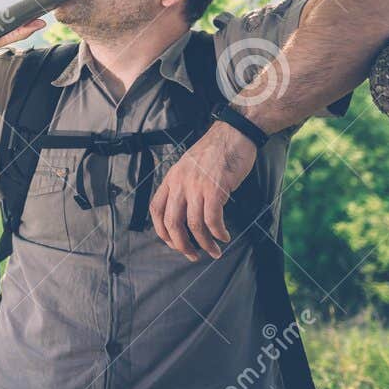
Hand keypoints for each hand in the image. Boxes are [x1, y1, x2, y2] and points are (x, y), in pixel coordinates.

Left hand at [149, 124, 257, 261]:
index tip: (173, 243)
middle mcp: (180, 183)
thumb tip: (184, 213)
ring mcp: (196, 186)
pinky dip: (218, 233)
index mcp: (171, 179)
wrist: (232, 134)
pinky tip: (224, 237)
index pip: (156, 210)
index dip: (162, 231)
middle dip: (181, 245)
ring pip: (193, 225)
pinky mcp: (215, 189)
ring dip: (204, 243)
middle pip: (171, 223)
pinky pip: (213, 219)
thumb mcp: (188, 167)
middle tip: (192, 255)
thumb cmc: (214, 152)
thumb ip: (183, 186)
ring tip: (214, 251)